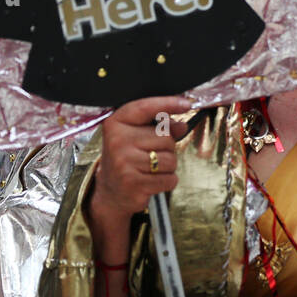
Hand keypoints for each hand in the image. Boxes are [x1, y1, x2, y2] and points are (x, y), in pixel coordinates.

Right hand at [87, 95, 190, 228]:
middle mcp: (117, 141)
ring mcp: (124, 163)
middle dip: (167, 147)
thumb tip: (182, 125)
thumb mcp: (139, 136)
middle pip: (165, 137)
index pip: (145, 107)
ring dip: (168, 166)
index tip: (186, 103)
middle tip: (150, 154)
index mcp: (116, 124)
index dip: (168, 103)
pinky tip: (151, 181)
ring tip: (150, 168)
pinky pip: (169, 179)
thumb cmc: (128, 158)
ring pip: (170, 159)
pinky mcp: (133, 183)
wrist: (110, 192)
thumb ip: (161, 127)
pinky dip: (167, 181)